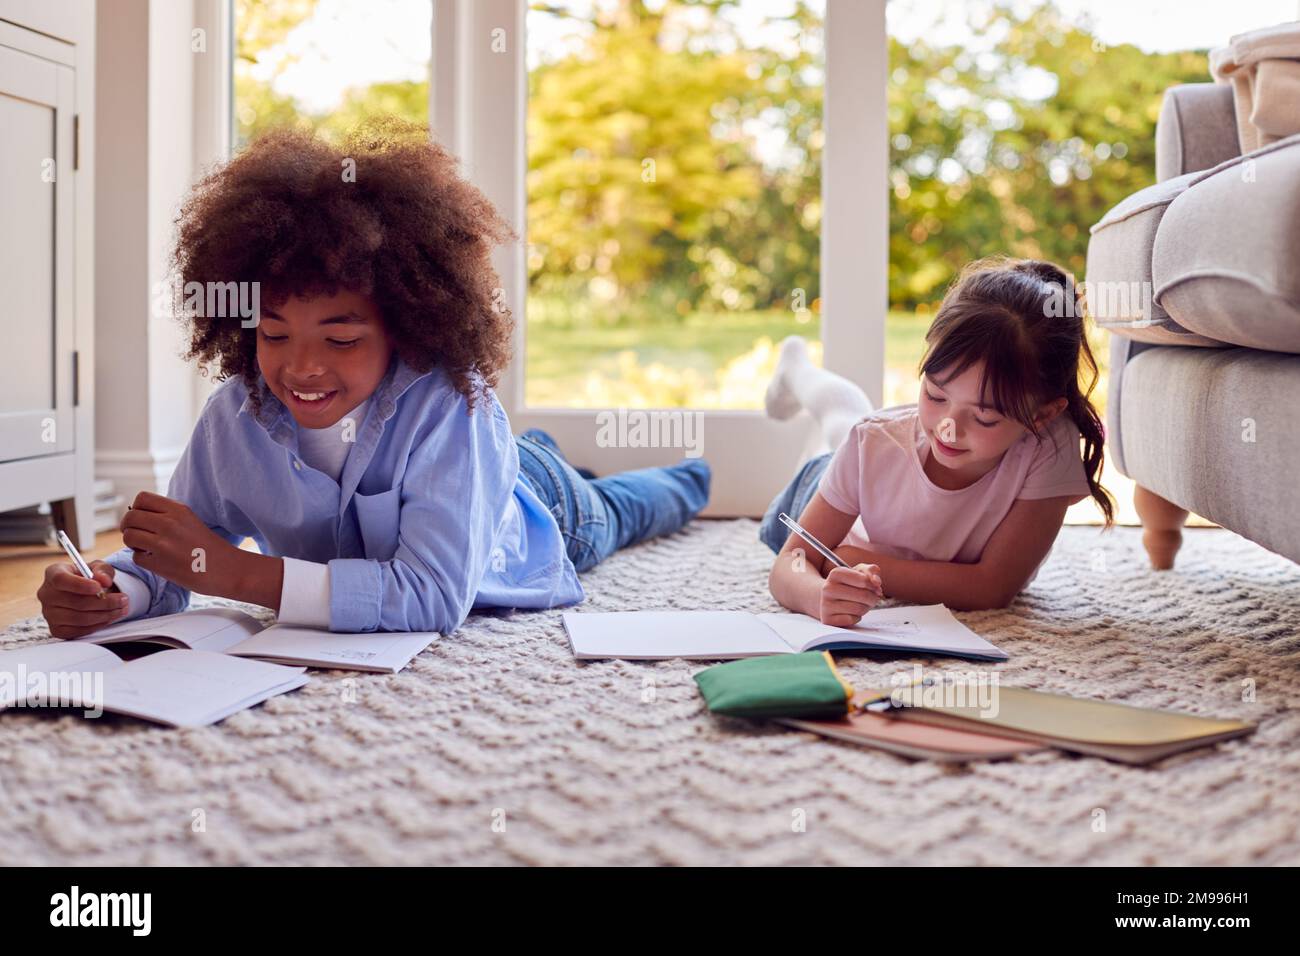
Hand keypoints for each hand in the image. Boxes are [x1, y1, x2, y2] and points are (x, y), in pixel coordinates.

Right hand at [38, 559, 130, 638]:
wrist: (85, 592)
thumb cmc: (90, 577)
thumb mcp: (99, 567)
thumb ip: (103, 570)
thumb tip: (104, 580)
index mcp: (53, 573)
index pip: (61, 580)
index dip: (80, 585)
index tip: (99, 587)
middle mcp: (46, 594)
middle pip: (75, 602)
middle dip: (104, 602)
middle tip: (123, 600)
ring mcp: (48, 613)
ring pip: (78, 618)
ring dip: (104, 615)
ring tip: (121, 609)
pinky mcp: (56, 629)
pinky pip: (77, 631)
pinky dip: (97, 625)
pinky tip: (108, 617)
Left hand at [120, 491, 244, 595]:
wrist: (229, 570)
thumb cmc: (209, 547)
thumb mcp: (190, 521)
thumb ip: (167, 515)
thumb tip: (138, 515)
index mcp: (178, 510)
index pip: (141, 498)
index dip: (137, 509)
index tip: (143, 520)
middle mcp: (169, 523)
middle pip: (130, 517)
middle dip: (128, 527)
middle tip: (138, 536)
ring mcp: (164, 544)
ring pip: (129, 536)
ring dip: (133, 544)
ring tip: (146, 549)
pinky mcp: (161, 564)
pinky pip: (136, 558)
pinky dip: (142, 560)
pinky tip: (157, 561)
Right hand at [819, 562, 882, 627]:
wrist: (829, 598)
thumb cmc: (848, 584)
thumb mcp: (859, 572)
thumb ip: (871, 571)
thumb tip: (876, 581)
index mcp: (835, 574)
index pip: (864, 580)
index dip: (873, 585)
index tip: (874, 587)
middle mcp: (828, 588)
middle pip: (864, 596)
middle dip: (873, 598)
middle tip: (872, 597)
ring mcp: (826, 604)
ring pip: (859, 609)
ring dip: (866, 608)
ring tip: (861, 604)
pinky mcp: (828, 619)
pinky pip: (852, 620)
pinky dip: (856, 617)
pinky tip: (851, 612)